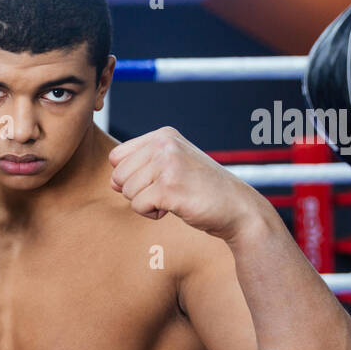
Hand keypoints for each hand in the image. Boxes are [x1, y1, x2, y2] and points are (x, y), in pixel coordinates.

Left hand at [108, 127, 259, 240]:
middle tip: (168, 192)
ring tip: (174, 198)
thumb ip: (141, 166)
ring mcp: (167, 164)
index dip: (130, 176)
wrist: (238, 208)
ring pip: (127, 192)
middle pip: (118, 175)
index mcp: (163, 135)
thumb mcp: (173, 166)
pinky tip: (176, 207)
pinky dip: (152, 214)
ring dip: (146, 203)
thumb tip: (112, 182)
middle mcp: (164, 144)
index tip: (157, 181)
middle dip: (137, 191)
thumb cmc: (202, 190)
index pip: (117, 157)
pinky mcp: (168, 187)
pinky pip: (138, 206)